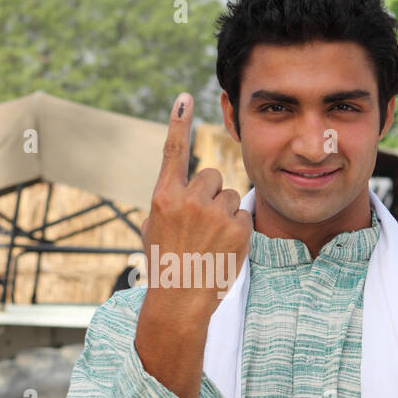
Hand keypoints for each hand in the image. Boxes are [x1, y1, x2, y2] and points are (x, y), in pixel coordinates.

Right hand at [138, 92, 252, 321]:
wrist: (179, 301)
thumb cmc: (165, 263)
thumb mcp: (154, 227)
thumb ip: (169, 200)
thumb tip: (183, 183)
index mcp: (163, 197)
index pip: (173, 151)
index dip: (179, 122)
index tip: (185, 97)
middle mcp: (188, 200)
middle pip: (211, 176)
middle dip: (210, 194)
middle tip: (200, 224)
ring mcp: (214, 214)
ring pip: (229, 195)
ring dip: (224, 212)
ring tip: (210, 240)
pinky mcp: (237, 228)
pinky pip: (243, 215)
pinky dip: (237, 229)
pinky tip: (223, 248)